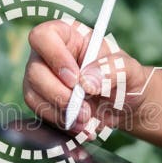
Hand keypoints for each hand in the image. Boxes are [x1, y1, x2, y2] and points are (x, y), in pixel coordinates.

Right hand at [23, 20, 148, 133]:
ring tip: (87, 119)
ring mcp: (42, 79)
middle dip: (60, 95)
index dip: (54, 57)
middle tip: (85, 108)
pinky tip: (81, 127)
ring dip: (61, 112)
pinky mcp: (42, 101)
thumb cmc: (125, 79)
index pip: (43, 36)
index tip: (75, 79)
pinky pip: (40, 112)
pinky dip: (61, 123)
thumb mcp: (128, 69)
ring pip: (33, 94)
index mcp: (68, 36)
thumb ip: (111, 69)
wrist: (125, 106)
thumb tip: (86, 82)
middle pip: (35, 71)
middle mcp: (49, 55)